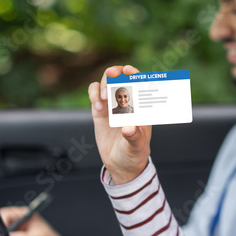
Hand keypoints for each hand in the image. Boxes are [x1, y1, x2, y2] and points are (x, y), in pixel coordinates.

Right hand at [88, 65, 151, 183]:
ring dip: (104, 85)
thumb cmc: (134, 154)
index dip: (134, 74)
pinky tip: (97, 106)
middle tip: (111, 75)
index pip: (140, 84)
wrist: (120, 164)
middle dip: (116, 72)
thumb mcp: (136, 147)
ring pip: (107, 82)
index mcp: (141, 107)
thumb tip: (128, 128)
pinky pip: (95, 93)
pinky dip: (94, 94)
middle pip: (121, 77)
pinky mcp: (100, 110)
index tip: (128, 71)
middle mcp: (127, 102)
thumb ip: (134, 137)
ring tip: (103, 100)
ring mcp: (113, 105)